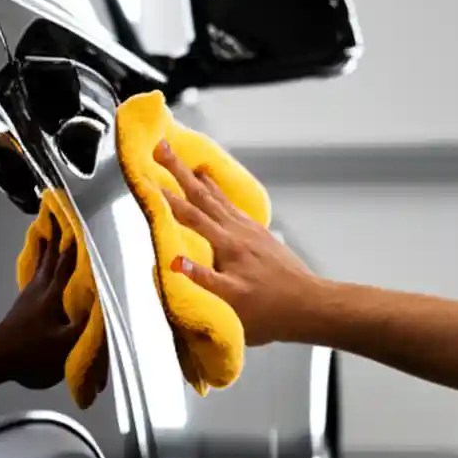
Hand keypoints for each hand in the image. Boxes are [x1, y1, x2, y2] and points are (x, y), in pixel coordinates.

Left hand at [0, 215, 82, 388]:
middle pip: (49, 258)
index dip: (72, 245)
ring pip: (40, 266)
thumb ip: (84, 324)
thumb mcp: (64, 343)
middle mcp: (40, 288)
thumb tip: (100, 302)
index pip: (65, 264)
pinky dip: (38, 265)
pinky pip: (34, 275)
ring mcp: (28, 294)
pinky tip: (39, 267)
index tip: (77, 224)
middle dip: (55, 237)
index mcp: (52, 295)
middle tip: (56, 216)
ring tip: (44, 233)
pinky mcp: (22, 303)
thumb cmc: (32, 351)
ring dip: (44, 249)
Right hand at [154, 141, 321, 345]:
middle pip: (202, 196)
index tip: (149, 180)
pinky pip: (232, 206)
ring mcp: (249, 230)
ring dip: (198, 179)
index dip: (168, 199)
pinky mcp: (259, 234)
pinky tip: (215, 190)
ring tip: (186, 162)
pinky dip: (219, 193)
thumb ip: (202, 279)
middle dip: (180, 171)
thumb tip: (173, 262)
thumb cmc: (270, 309)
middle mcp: (237, 232)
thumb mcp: (232, 300)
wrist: (309, 304)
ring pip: (218, 198)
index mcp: (228, 246)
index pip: (191, 217)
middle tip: (163, 148)